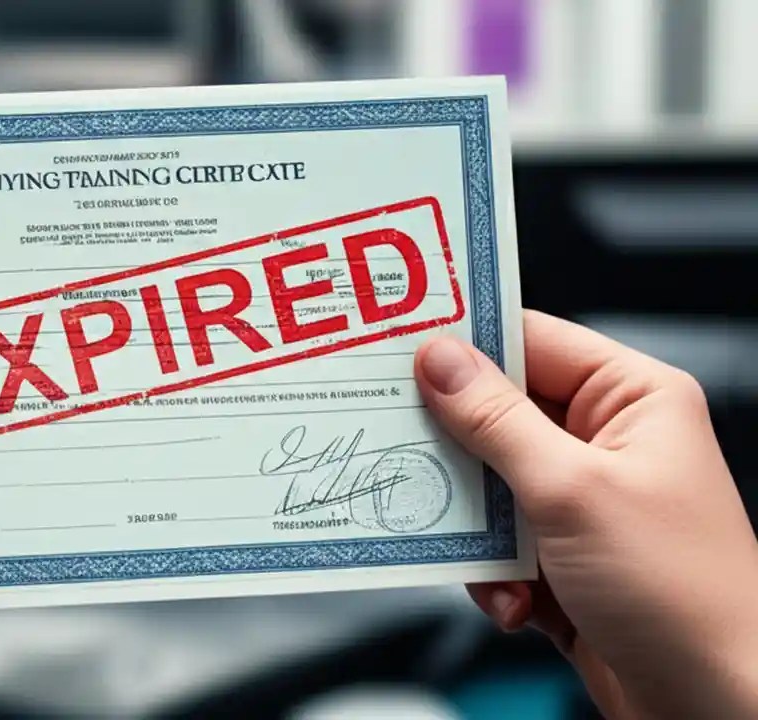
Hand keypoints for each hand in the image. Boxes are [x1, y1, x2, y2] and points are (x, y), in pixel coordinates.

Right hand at [414, 310, 757, 718]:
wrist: (715, 708)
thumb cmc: (683, 596)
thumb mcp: (571, 492)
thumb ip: (495, 421)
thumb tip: (440, 359)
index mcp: (632, 400)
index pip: (531, 341)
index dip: (465, 345)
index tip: (396, 352)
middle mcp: (609, 442)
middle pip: (498, 415)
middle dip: (459, 451)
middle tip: (410, 453)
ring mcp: (584, 502)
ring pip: (488, 485)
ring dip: (477, 528)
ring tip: (492, 561)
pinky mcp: (564, 556)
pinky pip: (497, 543)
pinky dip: (494, 575)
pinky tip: (520, 604)